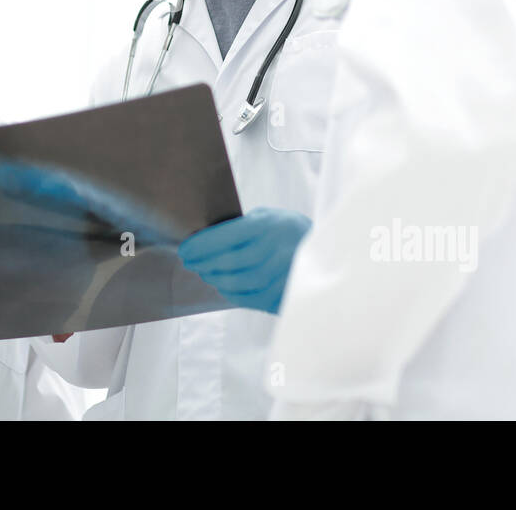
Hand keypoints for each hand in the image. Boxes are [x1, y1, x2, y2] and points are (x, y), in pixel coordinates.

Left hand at [177, 207, 311, 314]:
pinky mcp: (283, 295)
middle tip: (191, 263)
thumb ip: (242, 227)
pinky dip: (231, 293)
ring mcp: (280, 275)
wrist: (330, 252)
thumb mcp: (270, 217)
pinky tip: (224, 286)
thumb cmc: (290, 232)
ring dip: (215, 278)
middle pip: (227, 261)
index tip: (185, 250)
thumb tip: (206, 240)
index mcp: (268, 226)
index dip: (199, 245)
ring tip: (206, 273)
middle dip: (203, 263)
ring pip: (235, 281)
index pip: (224, 237)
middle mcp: (274, 250)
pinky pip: (248, 298)